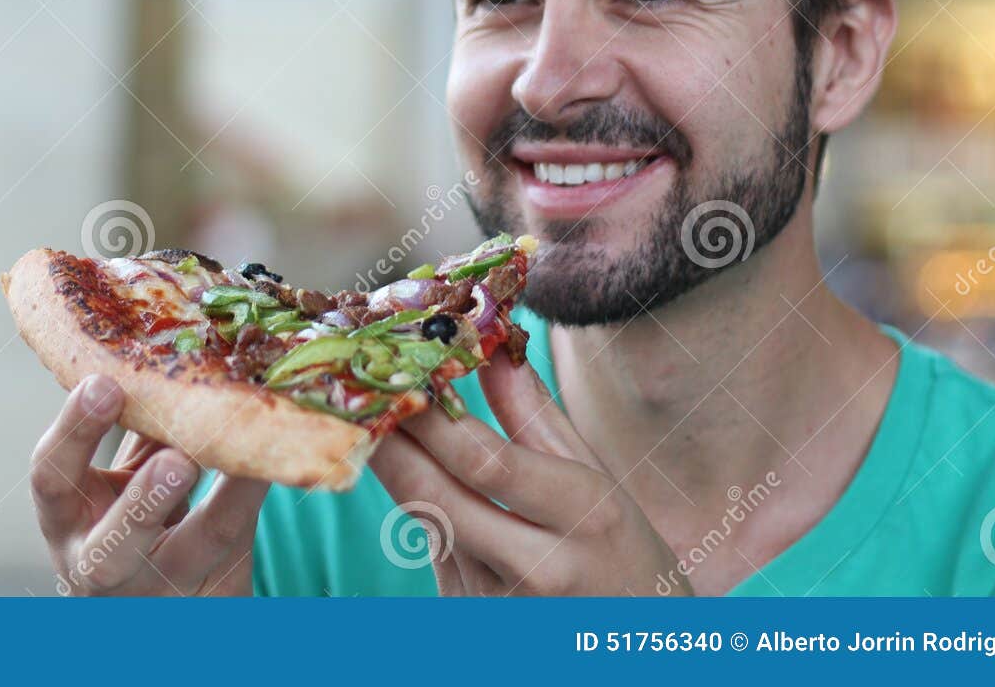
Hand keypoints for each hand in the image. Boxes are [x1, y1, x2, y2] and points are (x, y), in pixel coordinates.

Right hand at [29, 374, 267, 594]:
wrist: (157, 604)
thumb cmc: (131, 520)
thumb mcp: (118, 479)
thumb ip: (136, 428)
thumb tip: (162, 344)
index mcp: (67, 521)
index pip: (51, 479)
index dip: (74, 433)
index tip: (102, 381)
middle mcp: (102, 568)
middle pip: (112, 549)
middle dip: (143, 504)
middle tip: (177, 461)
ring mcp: (160, 595)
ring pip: (190, 556)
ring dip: (221, 508)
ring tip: (247, 463)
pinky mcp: (212, 600)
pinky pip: (241, 552)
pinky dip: (256, 503)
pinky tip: (275, 464)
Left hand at [369, 355, 689, 595]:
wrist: (631, 647)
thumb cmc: (621, 555)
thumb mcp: (598, 481)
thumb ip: (537, 417)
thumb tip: (495, 347)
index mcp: (586, 519)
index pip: (489, 462)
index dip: (435, 416)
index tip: (405, 371)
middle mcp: (538, 570)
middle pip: (436, 493)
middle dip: (391, 436)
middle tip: (363, 389)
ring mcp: (496, 605)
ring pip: (424, 517)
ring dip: (394, 463)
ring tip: (374, 413)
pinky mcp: (466, 620)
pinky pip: (429, 546)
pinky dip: (416, 501)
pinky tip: (408, 466)